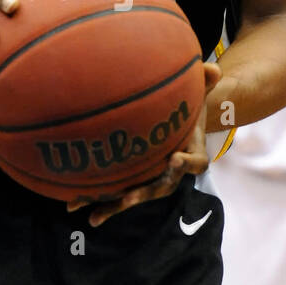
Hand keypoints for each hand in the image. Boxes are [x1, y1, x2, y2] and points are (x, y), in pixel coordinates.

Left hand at [67, 62, 222, 225]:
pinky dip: (96, 199)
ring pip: (135, 196)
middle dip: (144, 193)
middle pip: (161, 188)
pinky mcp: (134, 180)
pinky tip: (72, 205)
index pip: (196, 163)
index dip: (186, 164)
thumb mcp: (198, 94)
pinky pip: (117, 192)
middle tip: (129, 198)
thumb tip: (213, 68)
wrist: (180, 125)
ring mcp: (152, 179)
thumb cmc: (188, 108)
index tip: (174, 159)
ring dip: (113, 206)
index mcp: (192, 153)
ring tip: (92, 216)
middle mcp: (172, 173)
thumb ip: (205, 82)